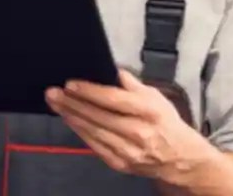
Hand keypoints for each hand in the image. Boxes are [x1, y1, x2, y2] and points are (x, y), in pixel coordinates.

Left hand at [46, 70, 210, 181]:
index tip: (71, 84)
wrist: (179, 158)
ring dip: (71, 117)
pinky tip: (70, 121)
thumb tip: (115, 70)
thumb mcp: (156, 97)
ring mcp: (128, 150)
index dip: (89, 92)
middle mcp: (138, 132)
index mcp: (148, 111)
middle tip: (54, 93)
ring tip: (56, 104)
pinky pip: (94, 146)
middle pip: (98, 115)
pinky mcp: (120, 163)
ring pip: (93, 131)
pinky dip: (80, 132)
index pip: (113, 100)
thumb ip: (134, 85)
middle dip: (72, 103)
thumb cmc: (166, 124)